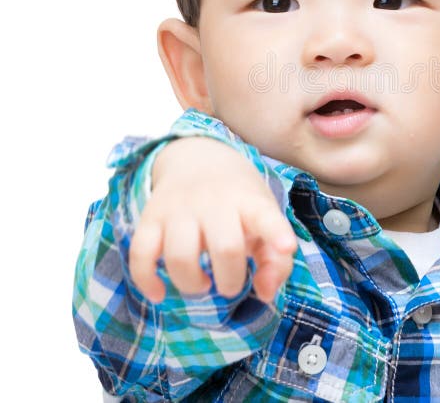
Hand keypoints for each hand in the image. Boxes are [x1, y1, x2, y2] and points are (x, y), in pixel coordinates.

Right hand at [128, 136, 296, 304]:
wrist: (199, 158)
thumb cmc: (239, 200)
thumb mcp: (265, 219)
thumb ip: (276, 260)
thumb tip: (265, 294)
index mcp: (249, 201)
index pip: (264, 215)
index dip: (276, 233)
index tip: (287, 246)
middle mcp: (214, 202)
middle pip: (225, 248)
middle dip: (231, 280)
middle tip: (231, 284)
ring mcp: (179, 209)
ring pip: (181, 255)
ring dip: (192, 283)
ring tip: (203, 283)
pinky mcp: (150, 218)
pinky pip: (140, 254)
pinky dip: (146, 280)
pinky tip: (159, 293)